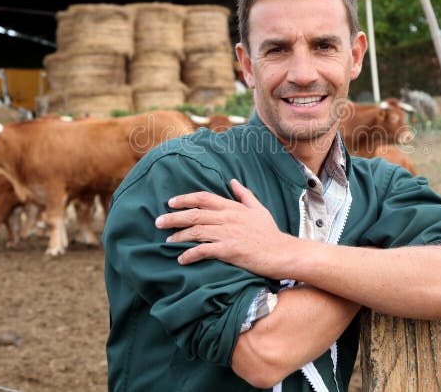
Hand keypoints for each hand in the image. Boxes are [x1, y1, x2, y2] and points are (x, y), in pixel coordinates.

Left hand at [155, 179, 296, 277]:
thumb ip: (244, 195)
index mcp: (233, 207)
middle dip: (173, 217)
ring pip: (196, 231)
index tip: (170, 202)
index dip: (185, 198)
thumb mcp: (259, 209)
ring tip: (168, 241)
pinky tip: (182, 259)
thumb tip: (232, 181)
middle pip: (195, 213)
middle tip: (158, 221)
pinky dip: (190, 254)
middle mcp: (228, 218)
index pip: (204, 198)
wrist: (282, 253)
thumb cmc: (270, 233)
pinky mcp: (230, 250)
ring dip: (179, 236)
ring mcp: (228, 233)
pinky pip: (204, 250)